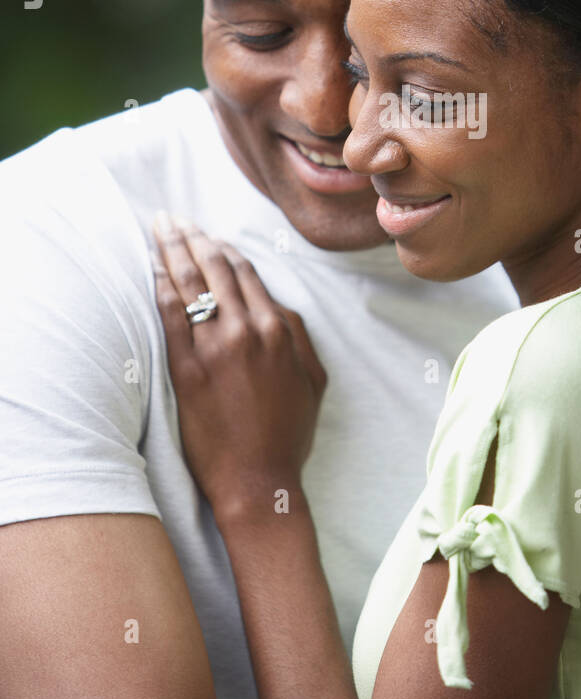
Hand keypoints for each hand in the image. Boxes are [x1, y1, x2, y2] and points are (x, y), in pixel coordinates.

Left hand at [151, 214, 325, 520]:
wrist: (260, 481)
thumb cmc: (288, 434)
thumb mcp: (313, 379)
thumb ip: (299, 336)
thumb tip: (277, 306)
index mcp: (278, 329)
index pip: (244, 273)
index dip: (222, 247)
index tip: (205, 232)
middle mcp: (246, 330)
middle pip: (213, 269)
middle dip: (190, 236)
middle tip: (170, 217)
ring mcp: (214, 349)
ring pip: (189, 284)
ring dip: (171, 251)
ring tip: (157, 230)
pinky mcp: (186, 370)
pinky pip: (170, 316)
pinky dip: (160, 287)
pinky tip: (150, 269)